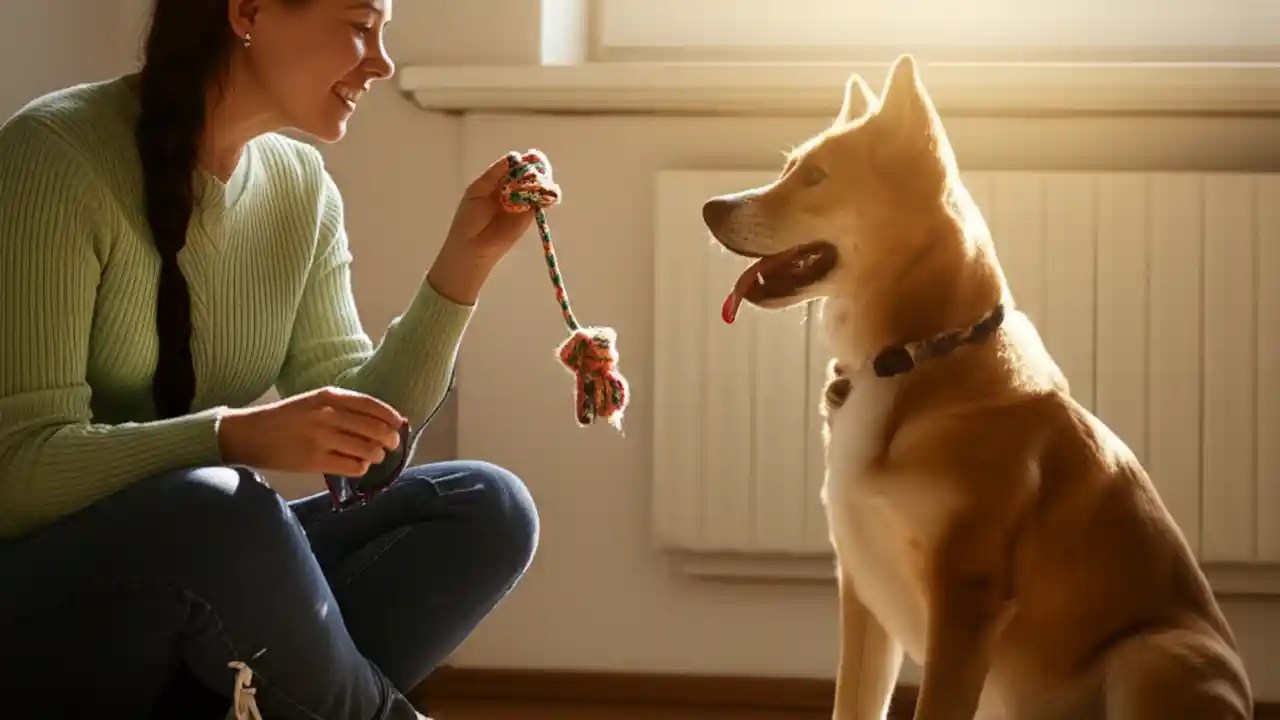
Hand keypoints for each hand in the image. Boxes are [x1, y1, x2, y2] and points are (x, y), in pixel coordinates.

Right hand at [217, 387, 405, 476]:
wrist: (250, 433)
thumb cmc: (286, 417)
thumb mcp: (314, 401)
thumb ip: (343, 407)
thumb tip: (381, 419)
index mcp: (329, 396)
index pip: (372, 405)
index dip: (391, 416)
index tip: (400, 424)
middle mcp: (328, 415)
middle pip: (375, 429)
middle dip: (390, 439)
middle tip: (391, 445)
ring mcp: (322, 438)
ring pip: (368, 450)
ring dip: (377, 456)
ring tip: (373, 457)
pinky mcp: (315, 460)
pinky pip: (353, 467)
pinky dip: (361, 468)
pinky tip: (356, 466)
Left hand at [427, 155, 535, 304]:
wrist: (472, 246)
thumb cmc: (469, 218)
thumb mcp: (477, 190)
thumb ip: (495, 174)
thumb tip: (513, 157)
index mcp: (497, 181)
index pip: (514, 166)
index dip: (522, 161)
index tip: (530, 156)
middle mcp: (511, 190)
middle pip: (527, 175)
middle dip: (534, 169)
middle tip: (539, 166)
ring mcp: (521, 203)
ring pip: (535, 187)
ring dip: (542, 181)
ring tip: (543, 178)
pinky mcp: (528, 216)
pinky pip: (539, 203)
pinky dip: (545, 196)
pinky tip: (546, 192)